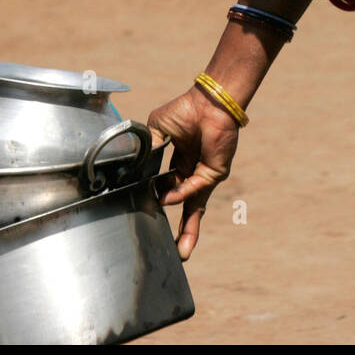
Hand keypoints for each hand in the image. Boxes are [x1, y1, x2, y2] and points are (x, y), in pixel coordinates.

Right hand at [147, 87, 239, 259]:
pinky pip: (195, 188)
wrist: (208, 101)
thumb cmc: (184, 110)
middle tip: (172, 252)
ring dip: (187, 230)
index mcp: (179, 161)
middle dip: (179, 230)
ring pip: (195, 208)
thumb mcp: (157, 130)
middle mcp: (192, 172)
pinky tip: (167, 198)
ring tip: (181, 253)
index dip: (158, 201)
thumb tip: (139, 175)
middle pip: (184, 206)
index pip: (168, 188)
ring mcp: (204, 175)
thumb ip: (149, 153)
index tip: (145, 216)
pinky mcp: (215, 173)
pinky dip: (180, 193)